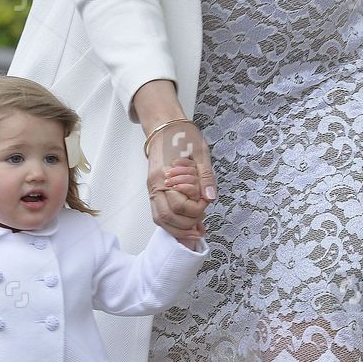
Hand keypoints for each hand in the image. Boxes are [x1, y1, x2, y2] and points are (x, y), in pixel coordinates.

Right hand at [145, 119, 215, 240]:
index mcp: (165, 175)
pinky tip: (185, 225)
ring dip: (177, 230)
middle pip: (167, 217)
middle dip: (186, 225)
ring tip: (194, 232)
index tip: (206, 204)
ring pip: (160, 219)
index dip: (196, 209)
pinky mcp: (153, 192)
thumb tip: (210, 198)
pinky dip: (171, 224)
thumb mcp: (200, 153)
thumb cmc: (183, 138)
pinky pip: (158, 214)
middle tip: (201, 224)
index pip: (180, 204)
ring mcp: (152, 189)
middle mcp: (155, 185)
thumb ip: (205, 177)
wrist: (165, 129)